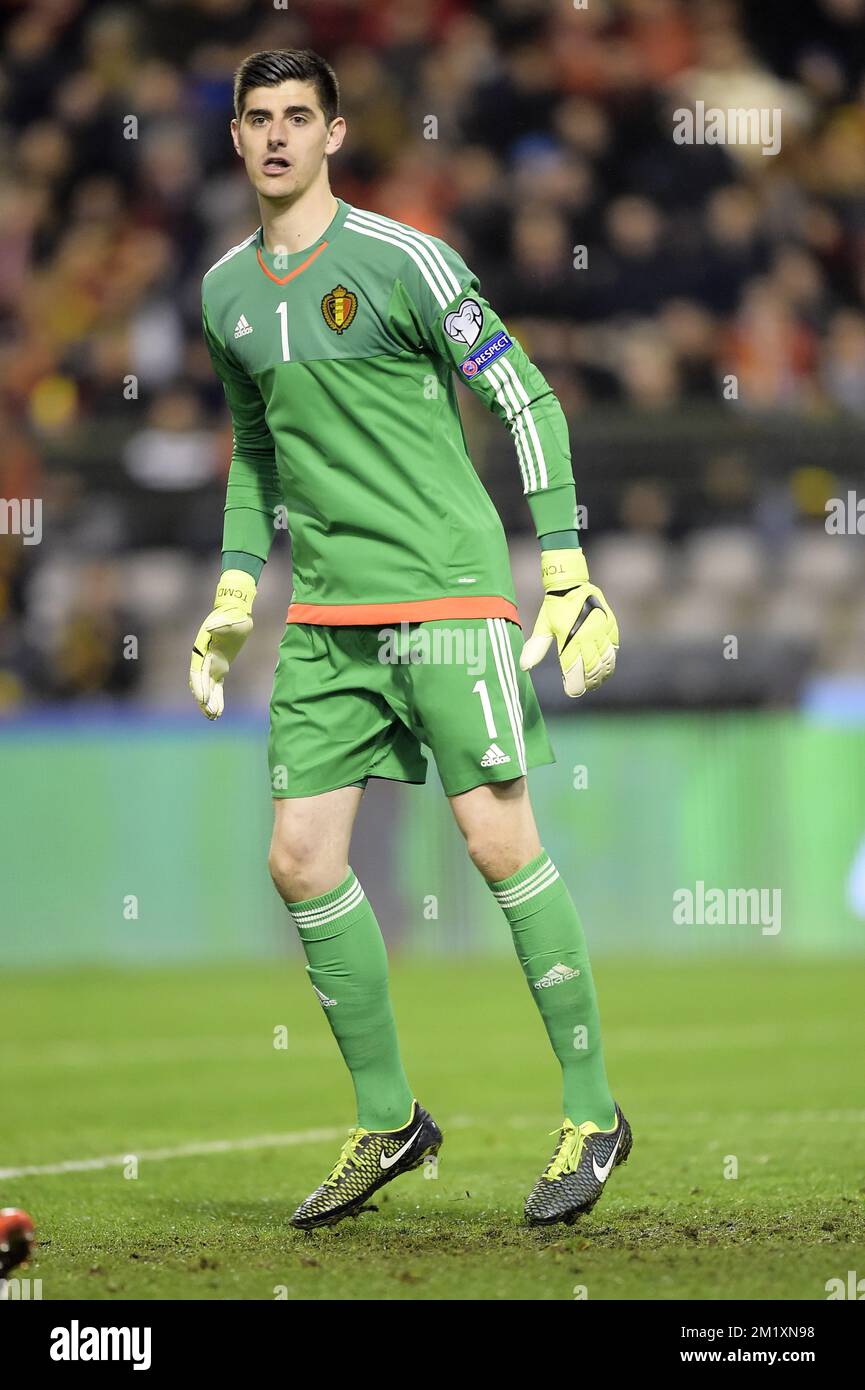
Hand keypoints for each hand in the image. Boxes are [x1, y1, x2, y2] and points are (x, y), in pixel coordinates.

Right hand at [188, 569, 256, 718]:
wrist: (235, 611)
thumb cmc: (233, 615)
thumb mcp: (230, 619)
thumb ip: (221, 624)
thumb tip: (211, 628)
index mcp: (202, 648)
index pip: (197, 671)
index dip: (199, 686)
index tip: (203, 700)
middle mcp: (203, 657)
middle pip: (200, 683)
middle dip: (204, 699)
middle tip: (211, 714)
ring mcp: (210, 663)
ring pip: (207, 687)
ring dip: (209, 702)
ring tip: (214, 717)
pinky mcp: (219, 666)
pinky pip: (215, 685)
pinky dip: (216, 697)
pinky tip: (218, 711)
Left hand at [519, 549, 617, 697]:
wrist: (571, 582)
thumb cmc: (554, 605)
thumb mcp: (543, 625)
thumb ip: (537, 647)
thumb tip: (524, 667)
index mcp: (570, 637)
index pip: (574, 669)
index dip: (573, 684)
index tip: (571, 692)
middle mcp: (588, 635)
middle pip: (592, 668)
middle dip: (589, 682)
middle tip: (584, 688)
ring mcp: (602, 630)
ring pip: (606, 661)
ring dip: (602, 674)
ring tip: (596, 682)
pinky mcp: (611, 625)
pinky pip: (614, 648)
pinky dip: (611, 660)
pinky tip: (606, 667)